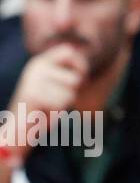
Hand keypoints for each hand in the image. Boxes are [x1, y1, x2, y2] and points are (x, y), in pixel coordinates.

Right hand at [6, 45, 87, 159]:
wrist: (16, 131)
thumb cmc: (42, 109)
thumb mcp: (54, 86)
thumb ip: (65, 72)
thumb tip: (80, 63)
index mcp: (39, 62)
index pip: (68, 51)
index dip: (79, 64)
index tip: (77, 79)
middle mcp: (35, 67)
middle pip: (75, 78)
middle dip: (70, 93)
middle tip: (51, 101)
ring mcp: (33, 80)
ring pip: (70, 92)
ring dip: (63, 104)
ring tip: (46, 107)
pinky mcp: (33, 95)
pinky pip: (62, 104)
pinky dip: (56, 112)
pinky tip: (42, 113)